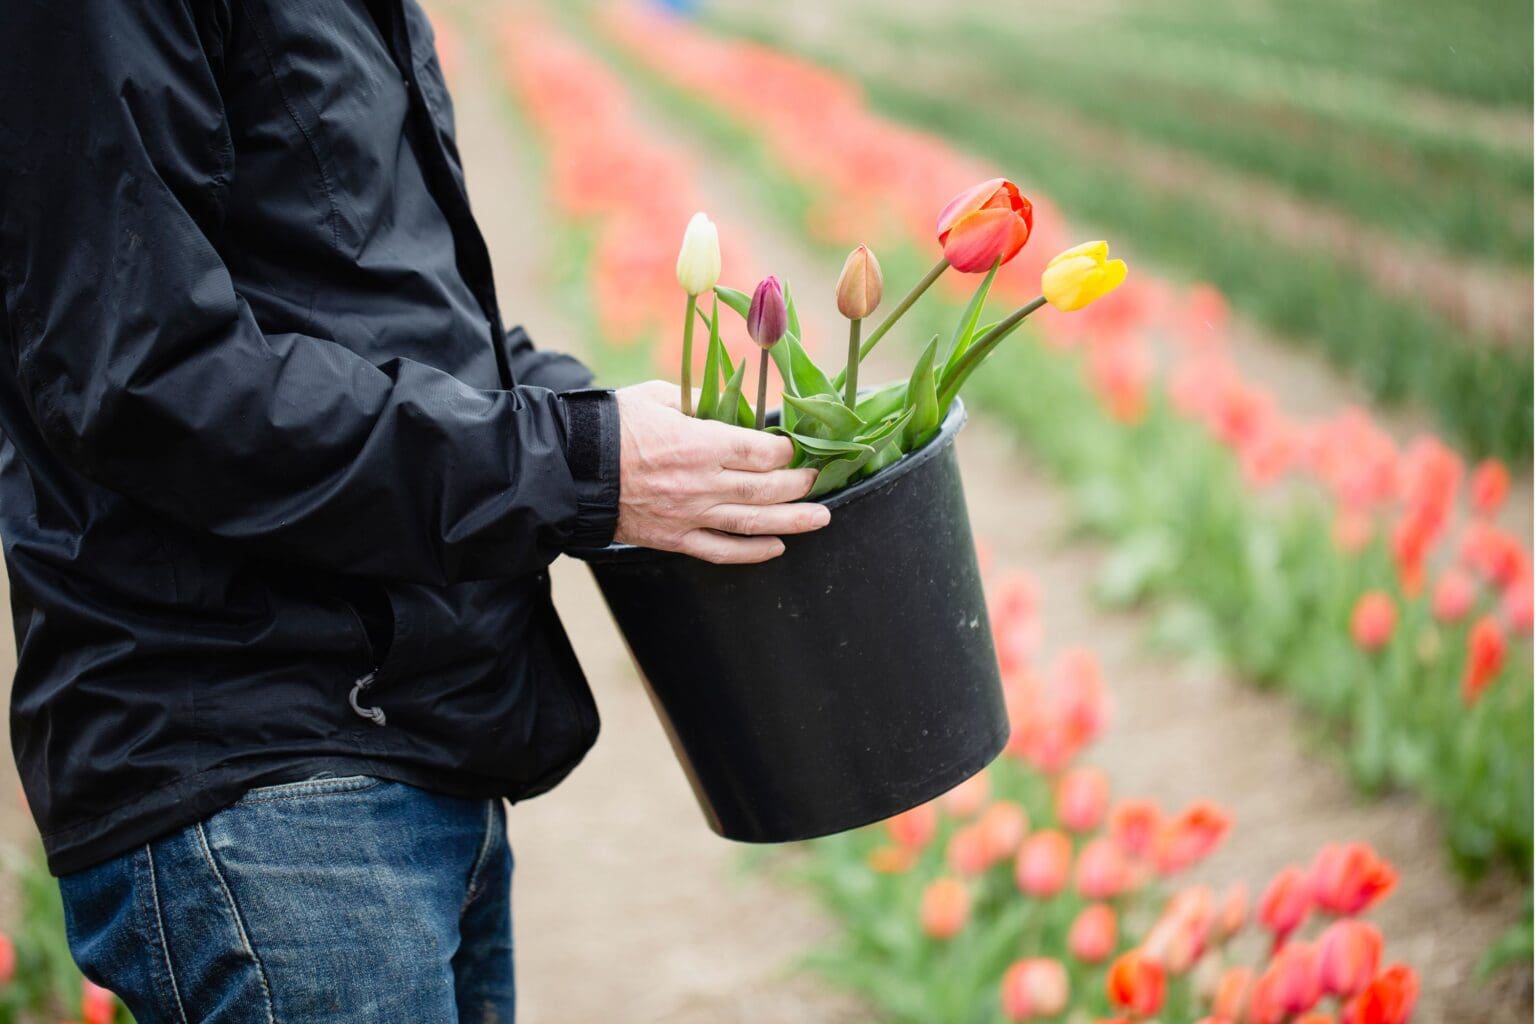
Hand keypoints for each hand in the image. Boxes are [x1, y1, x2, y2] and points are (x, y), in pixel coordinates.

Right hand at [613, 380, 829, 563]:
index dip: (786, 452)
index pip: (761, 452)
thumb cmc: (612, 426)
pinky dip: (752, 552)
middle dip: (798, 484)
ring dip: (792, 521)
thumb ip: (698, 402)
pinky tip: (776, 548)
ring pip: (753, 522)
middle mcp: (702, 483)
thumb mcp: (658, 396)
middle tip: (818, 479)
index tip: (795, 448)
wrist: (571, 468)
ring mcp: (690, 514)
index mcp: (700, 443)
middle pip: (765, 488)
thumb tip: (726, 404)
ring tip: (820, 518)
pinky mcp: (675, 538)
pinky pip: (721, 550)